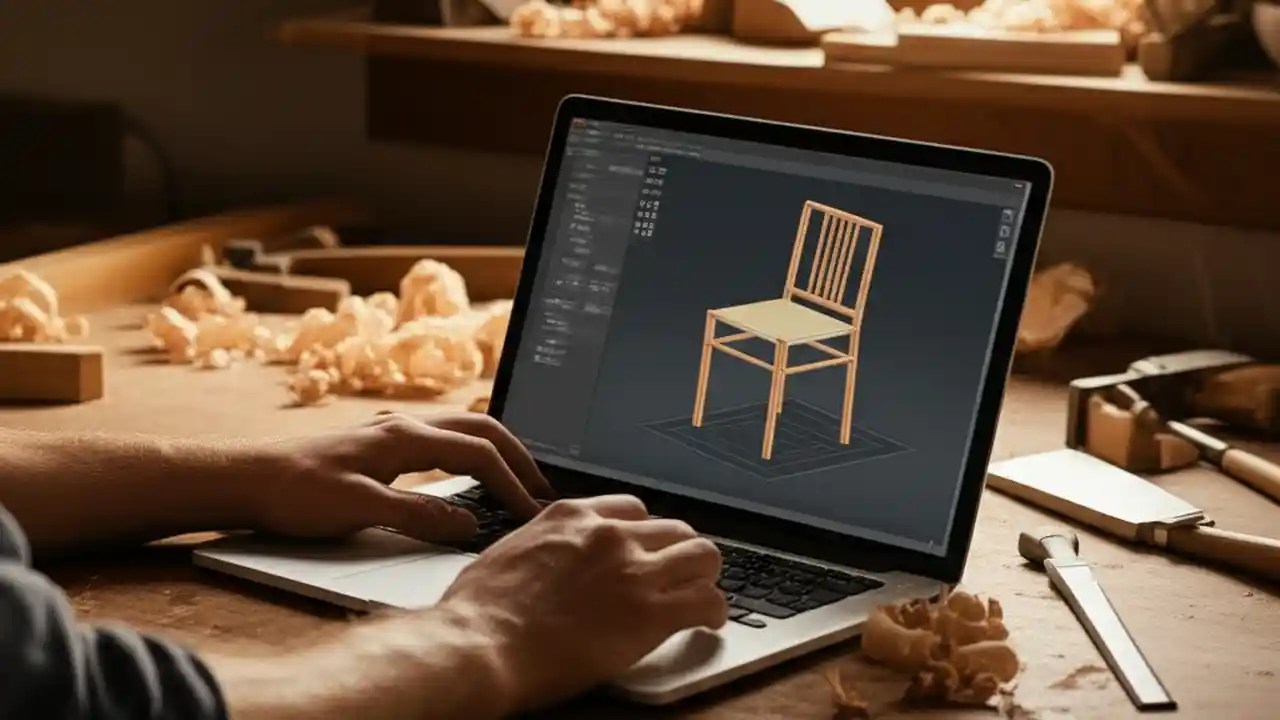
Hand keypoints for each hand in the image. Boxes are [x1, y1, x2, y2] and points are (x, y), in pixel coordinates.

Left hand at [245, 412, 554, 543]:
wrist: (245, 479)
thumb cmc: (295, 493)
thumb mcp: (360, 510)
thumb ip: (419, 516)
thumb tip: (471, 524)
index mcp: (405, 437)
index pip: (480, 455)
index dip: (512, 484)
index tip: (532, 514)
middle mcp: (404, 425)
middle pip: (483, 430)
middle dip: (520, 459)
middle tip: (544, 491)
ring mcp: (392, 431)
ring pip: (464, 431)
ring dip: (498, 453)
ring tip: (519, 482)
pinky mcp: (381, 444)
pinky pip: (444, 440)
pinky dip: (472, 455)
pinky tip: (470, 476)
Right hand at [439, 495, 727, 713]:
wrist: (481, 644)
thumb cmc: (478, 611)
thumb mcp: (507, 553)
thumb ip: (539, 546)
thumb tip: (541, 558)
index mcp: (572, 517)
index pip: (632, 510)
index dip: (645, 534)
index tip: (647, 550)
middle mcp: (609, 535)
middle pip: (673, 528)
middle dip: (678, 553)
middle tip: (678, 576)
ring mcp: (634, 570)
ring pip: (702, 555)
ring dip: (705, 576)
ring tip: (703, 595)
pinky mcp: (651, 613)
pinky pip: (707, 601)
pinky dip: (715, 612)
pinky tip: (710, 623)